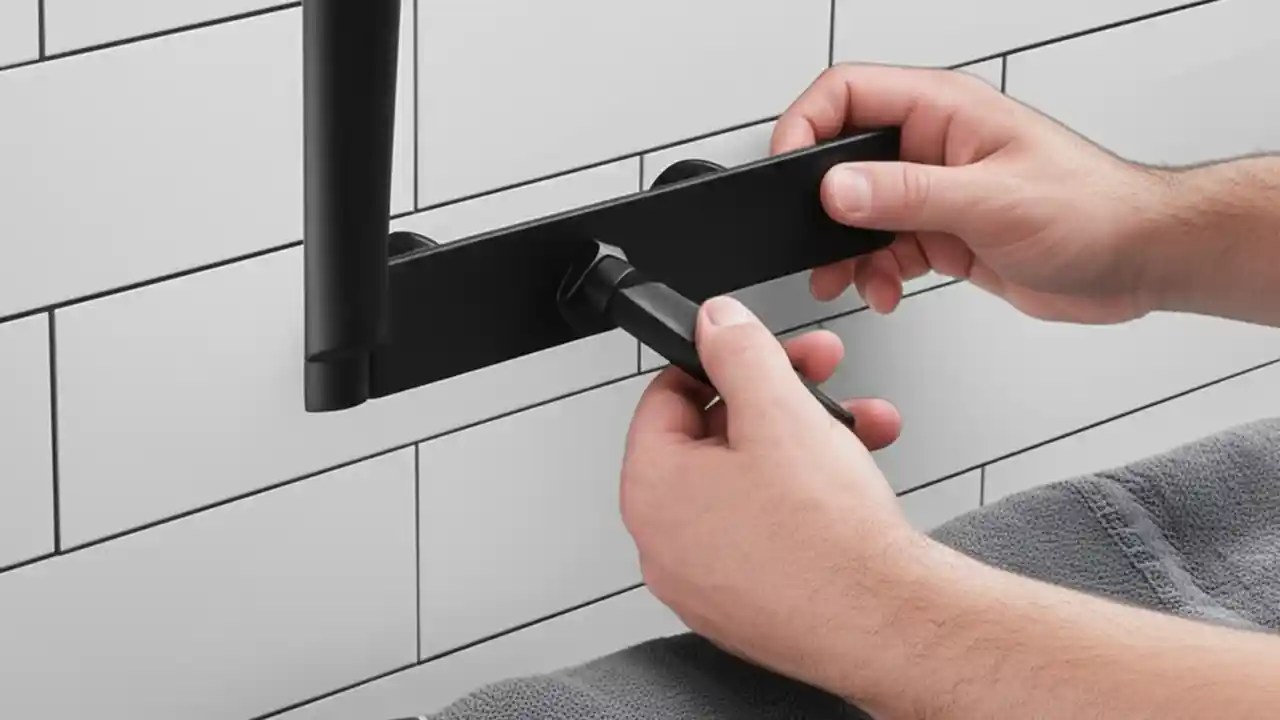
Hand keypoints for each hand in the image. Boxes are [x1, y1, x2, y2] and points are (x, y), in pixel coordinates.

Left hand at [620, 295, 920, 701]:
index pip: (665, 397)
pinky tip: (855, 480)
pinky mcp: (749, 602)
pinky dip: (806, 496)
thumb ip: (740, 351)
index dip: (719, 361)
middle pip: (713, 438)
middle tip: (821, 376)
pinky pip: (767, 528)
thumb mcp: (780, 410)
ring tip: (859, 427)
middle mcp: (667, 542)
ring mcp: (707, 579)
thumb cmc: (829, 539)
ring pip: (750, 481)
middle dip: (779, 398)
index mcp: (652, 490)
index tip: (757, 350)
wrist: (889, 623)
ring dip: (807, 440)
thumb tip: (715, 321)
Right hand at [772, 63, 1172, 323]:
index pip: (846, 93)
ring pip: (859, 211)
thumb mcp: (990, 201)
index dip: (805, 126)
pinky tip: (888, 290)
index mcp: (943, 109)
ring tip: (850, 280)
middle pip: (842, 158)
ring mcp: (936, 188)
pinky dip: (876, 274)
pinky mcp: (942, 230)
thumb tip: (835, 188)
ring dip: (847, 251)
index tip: (787, 172)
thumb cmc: (1093, 210)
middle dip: (822, 206)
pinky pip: (885, 247)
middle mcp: (933, 144)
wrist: (1137, 260)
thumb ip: (905, 194)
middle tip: (815, 241)